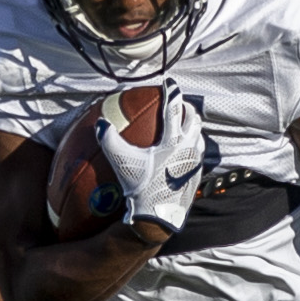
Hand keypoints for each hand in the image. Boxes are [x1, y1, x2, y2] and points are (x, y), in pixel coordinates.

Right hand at [99, 89, 204, 236]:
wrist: (158, 218)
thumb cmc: (141, 189)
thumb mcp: (122, 163)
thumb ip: (109, 141)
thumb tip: (100, 123)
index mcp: (173, 141)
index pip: (174, 109)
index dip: (172, 92)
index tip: (169, 82)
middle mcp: (188, 148)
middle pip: (194, 119)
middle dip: (187, 107)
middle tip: (178, 103)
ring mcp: (195, 162)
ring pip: (199, 136)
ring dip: (192, 126)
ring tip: (183, 124)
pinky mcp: (196, 175)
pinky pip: (198, 154)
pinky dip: (192, 145)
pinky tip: (183, 151)